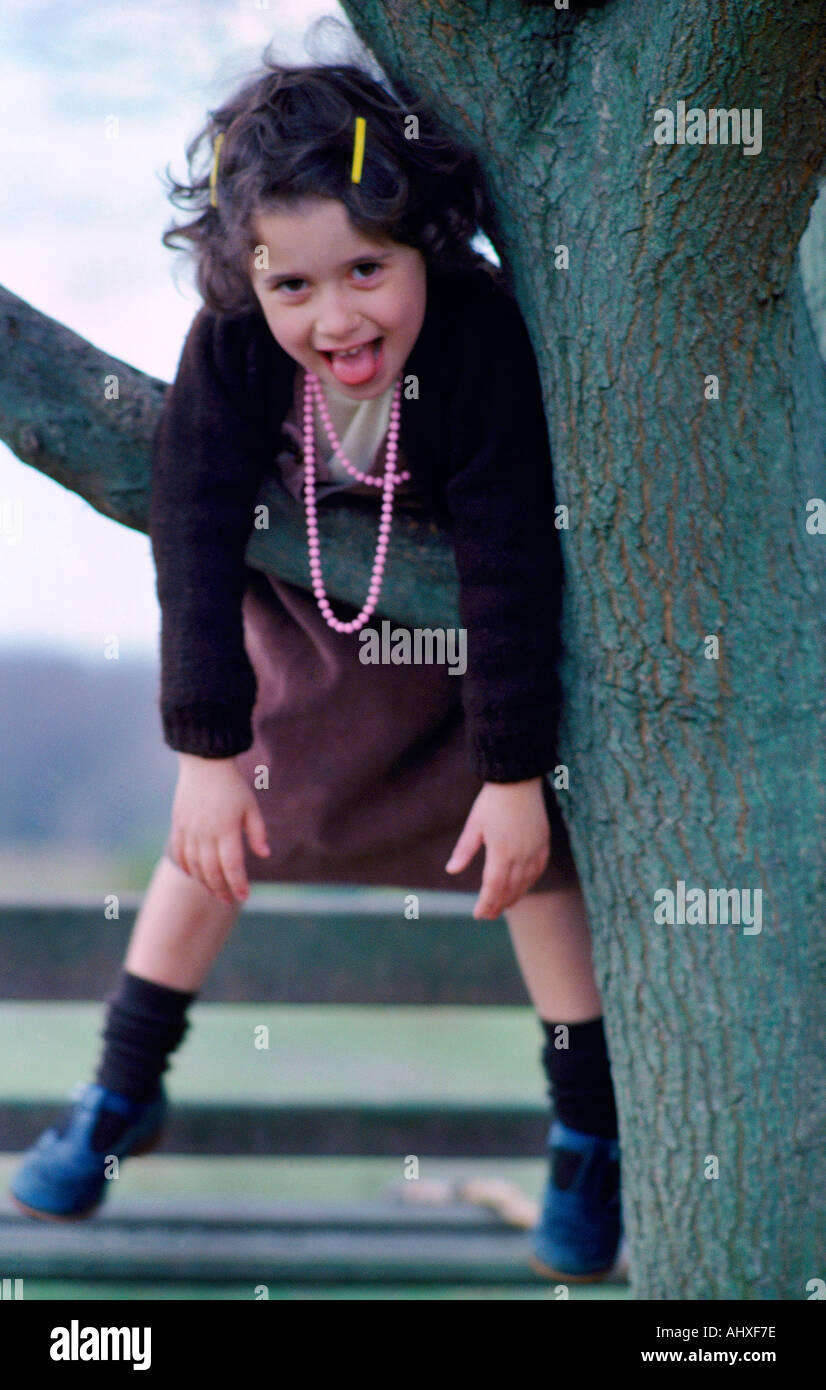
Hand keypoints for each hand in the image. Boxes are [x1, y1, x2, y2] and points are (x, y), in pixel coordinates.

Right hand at [170, 753, 270, 905]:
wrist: (204, 763)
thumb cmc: (233, 786)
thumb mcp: (251, 807)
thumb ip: (257, 832)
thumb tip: (265, 855)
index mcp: (227, 829)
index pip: (232, 865)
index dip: (238, 884)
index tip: (245, 895)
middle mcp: (206, 833)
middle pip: (212, 871)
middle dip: (222, 890)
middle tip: (231, 900)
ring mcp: (190, 830)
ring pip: (194, 866)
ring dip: (205, 882)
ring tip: (215, 892)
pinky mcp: (179, 825)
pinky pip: (179, 853)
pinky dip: (186, 867)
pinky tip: (194, 875)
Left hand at [445, 778, 549, 919]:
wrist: (518, 780)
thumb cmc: (492, 802)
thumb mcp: (474, 825)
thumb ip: (464, 850)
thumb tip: (451, 870)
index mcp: (500, 851)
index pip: (493, 886)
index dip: (486, 903)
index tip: (479, 914)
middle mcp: (520, 854)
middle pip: (510, 888)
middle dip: (499, 904)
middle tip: (489, 915)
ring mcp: (534, 849)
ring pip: (526, 881)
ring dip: (515, 896)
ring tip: (504, 905)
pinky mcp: (543, 842)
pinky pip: (538, 869)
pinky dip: (530, 881)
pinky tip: (523, 886)